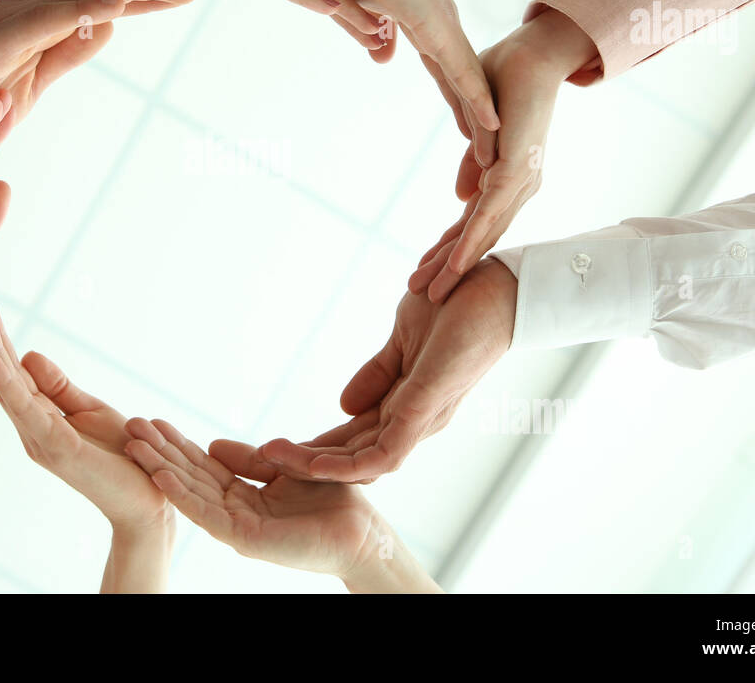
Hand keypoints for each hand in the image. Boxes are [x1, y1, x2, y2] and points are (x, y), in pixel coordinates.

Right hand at [0, 301, 170, 533]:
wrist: (148, 501)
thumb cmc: (122, 457)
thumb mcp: (90, 410)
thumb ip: (59, 387)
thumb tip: (28, 355)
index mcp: (41, 419)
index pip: (14, 374)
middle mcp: (33, 430)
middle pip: (4, 378)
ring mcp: (42, 440)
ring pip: (10, 389)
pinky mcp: (58, 448)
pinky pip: (29, 410)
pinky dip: (9, 382)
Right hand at [124, 419, 374, 576]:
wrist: (362, 534)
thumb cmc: (332, 503)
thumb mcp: (284, 468)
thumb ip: (250, 459)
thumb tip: (212, 443)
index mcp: (242, 497)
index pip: (201, 466)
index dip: (176, 444)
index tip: (151, 423)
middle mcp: (233, 513)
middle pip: (188, 476)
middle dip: (159, 451)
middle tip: (130, 425)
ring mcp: (237, 527)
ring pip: (190, 492)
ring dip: (161, 468)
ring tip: (134, 445)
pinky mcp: (245, 539)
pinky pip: (207, 513)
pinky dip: (182, 493)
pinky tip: (162, 474)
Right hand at [256, 257, 516, 482]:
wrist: (497, 288)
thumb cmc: (456, 308)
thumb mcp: (401, 342)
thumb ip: (376, 374)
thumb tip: (344, 404)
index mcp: (405, 407)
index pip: (352, 441)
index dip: (313, 448)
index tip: (272, 449)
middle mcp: (414, 423)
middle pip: (352, 460)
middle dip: (303, 465)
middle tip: (257, 461)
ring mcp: (421, 420)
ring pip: (363, 465)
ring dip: (314, 466)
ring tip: (272, 459)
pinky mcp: (426, 409)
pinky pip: (384, 453)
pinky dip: (346, 464)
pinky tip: (311, 462)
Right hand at [321, 0, 499, 155]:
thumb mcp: (358, 7)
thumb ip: (369, 32)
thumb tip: (382, 55)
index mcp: (420, 21)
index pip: (444, 70)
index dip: (456, 98)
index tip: (468, 124)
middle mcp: (439, 25)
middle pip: (462, 83)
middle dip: (473, 118)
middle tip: (489, 153)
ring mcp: (442, 26)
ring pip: (468, 84)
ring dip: (479, 120)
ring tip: (494, 154)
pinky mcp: (438, 27)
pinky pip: (462, 71)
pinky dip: (478, 99)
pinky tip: (492, 125)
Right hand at [409, 7, 597, 301]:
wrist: (537, 53)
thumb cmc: (508, 82)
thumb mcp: (479, 132)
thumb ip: (472, 164)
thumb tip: (462, 195)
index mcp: (510, 180)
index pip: (474, 224)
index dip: (448, 249)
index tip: (423, 270)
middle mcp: (519, 188)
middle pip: (479, 240)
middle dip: (447, 269)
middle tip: (419, 294)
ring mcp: (521, 182)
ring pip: (484, 235)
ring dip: (454, 265)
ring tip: (428, 290)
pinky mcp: (518, 171)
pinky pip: (489, 214)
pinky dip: (471, 241)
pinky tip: (453, 264)